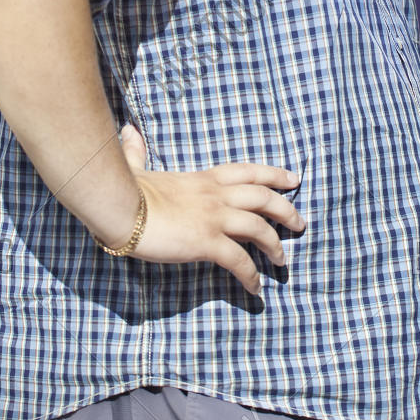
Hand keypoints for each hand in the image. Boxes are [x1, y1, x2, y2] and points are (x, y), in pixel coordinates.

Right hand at [113, 123, 305, 295]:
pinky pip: (238, 260)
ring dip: (275, 245)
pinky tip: (255, 288)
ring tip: (283, 260)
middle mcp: (216, 196)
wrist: (119, 206)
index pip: (248, 172)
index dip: (274, 174)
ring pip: (259, 229)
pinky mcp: (206, 242)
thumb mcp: (136, 166)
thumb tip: (128, 132)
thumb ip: (136, 152)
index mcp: (204, 178)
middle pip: (264, 198)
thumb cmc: (125, 188)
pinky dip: (251, 275)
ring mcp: (214, 218)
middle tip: (300, 223)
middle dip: (286, 210)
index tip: (293, 179)